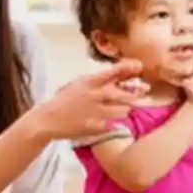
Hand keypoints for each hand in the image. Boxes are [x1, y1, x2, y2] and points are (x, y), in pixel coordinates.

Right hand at [31, 60, 145, 138]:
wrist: (47, 120)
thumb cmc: (65, 100)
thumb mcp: (80, 84)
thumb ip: (100, 81)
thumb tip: (124, 77)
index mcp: (89, 82)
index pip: (113, 72)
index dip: (128, 68)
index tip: (139, 66)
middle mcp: (95, 95)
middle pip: (124, 94)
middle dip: (136, 93)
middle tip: (144, 91)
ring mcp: (96, 111)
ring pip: (123, 110)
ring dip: (126, 109)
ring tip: (123, 108)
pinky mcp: (95, 126)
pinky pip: (114, 125)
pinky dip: (115, 124)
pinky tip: (111, 123)